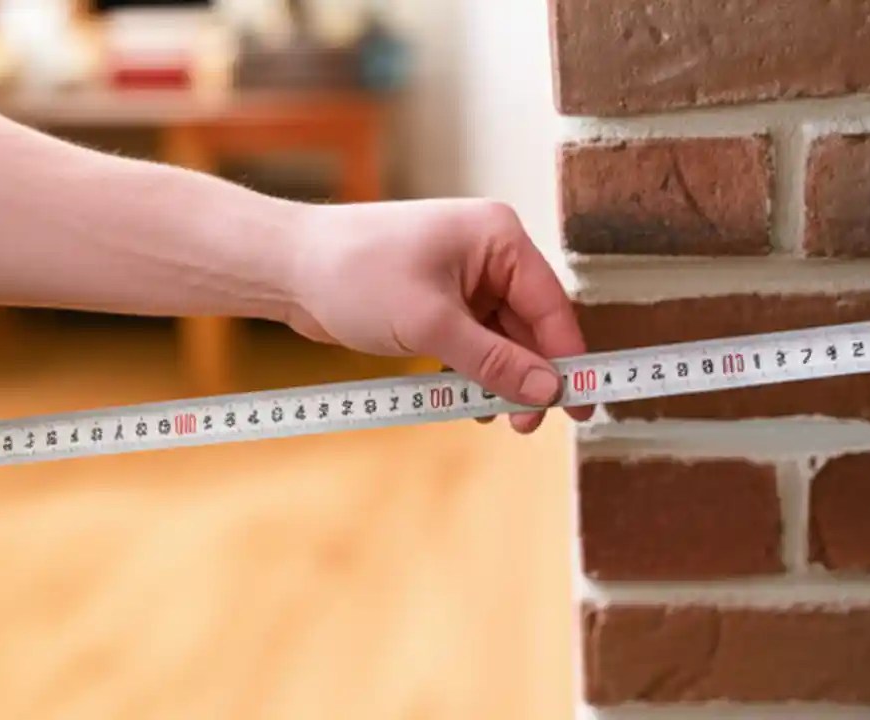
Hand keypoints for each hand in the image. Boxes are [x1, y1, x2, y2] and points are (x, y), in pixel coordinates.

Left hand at [284, 199, 594, 433]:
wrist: (287, 267)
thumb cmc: (355, 275)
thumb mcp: (432, 324)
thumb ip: (494, 360)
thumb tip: (547, 391)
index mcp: (498, 237)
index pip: (550, 305)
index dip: (567, 358)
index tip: (582, 405)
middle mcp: (488, 253)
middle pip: (529, 325)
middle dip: (528, 376)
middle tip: (525, 425)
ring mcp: (463, 276)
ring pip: (501, 339)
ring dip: (499, 379)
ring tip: (492, 418)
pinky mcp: (438, 299)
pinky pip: (473, 342)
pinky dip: (472, 372)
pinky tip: (468, 403)